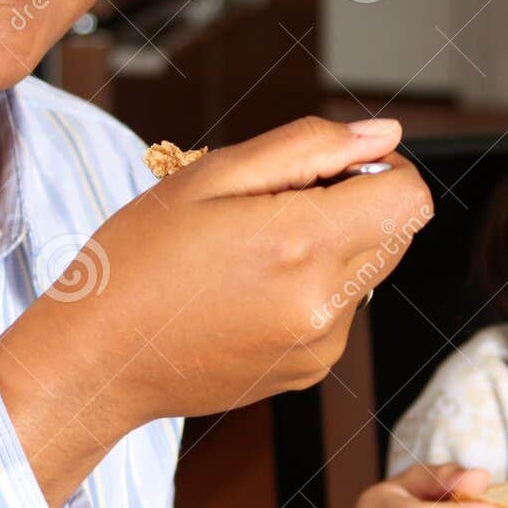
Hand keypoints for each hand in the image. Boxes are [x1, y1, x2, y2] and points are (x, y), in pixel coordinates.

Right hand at [0, 116, 432, 506]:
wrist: (98, 360)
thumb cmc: (138, 259)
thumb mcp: (208, 176)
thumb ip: (307, 147)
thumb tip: (384, 136)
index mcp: (302, 245)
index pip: (410, 197)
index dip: (381, 169)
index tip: (329, 169)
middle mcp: (324, 305)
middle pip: (396, 233)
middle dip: (354, 204)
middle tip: (275, 204)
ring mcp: (320, 346)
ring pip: (368, 272)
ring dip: (331, 248)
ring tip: (250, 252)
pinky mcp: (309, 371)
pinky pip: (338, 312)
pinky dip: (310, 290)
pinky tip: (246, 291)